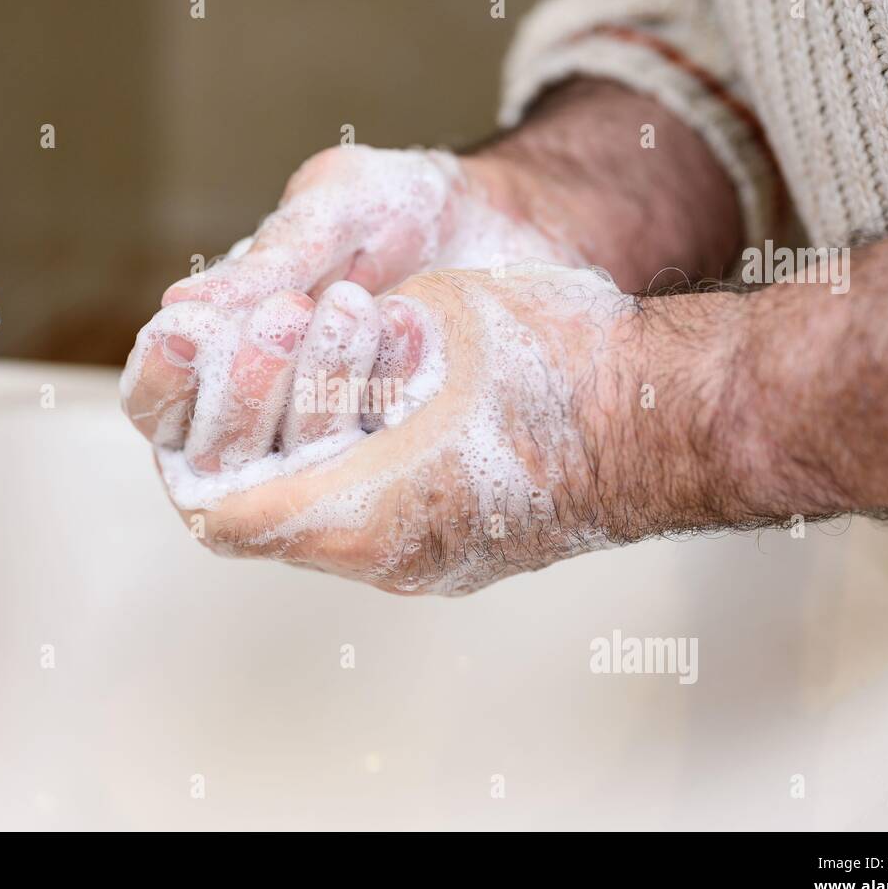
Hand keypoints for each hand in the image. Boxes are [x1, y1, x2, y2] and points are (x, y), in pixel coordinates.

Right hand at [121, 142, 583, 471]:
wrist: (514, 225)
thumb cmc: (409, 206)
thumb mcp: (337, 209)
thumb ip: (268, 260)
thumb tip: (177, 309)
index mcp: (228, 346)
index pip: (157, 400)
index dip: (162, 379)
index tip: (188, 335)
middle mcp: (271, 413)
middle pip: (212, 454)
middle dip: (245, 389)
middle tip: (292, 314)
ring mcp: (333, 443)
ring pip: (289, 472)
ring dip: (316, 393)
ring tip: (358, 311)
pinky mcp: (397, 456)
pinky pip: (371, 464)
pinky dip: (384, 404)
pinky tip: (412, 346)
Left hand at [152, 264, 652, 594]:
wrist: (675, 414)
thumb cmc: (565, 362)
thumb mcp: (428, 327)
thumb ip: (323, 363)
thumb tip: (253, 347)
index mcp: (369, 518)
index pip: (228, 511)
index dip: (213, 431)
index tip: (221, 354)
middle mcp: (391, 561)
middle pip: (268, 514)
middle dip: (255, 413)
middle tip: (279, 328)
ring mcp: (430, 560)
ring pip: (321, 510)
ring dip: (308, 425)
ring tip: (334, 336)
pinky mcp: (462, 544)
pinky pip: (374, 509)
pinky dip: (353, 446)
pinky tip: (374, 376)